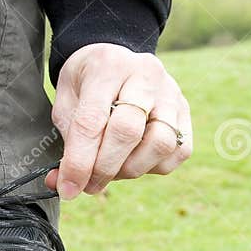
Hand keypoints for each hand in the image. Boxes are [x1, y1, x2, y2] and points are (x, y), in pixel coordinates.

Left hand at [46, 44, 191, 198]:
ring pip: (160, 144)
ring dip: (131, 169)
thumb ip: (68, 141)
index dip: (79, 161)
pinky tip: (134, 159)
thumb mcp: (66, 102)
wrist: (115, 62)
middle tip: (89, 185)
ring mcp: (171, 93)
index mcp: (108, 67)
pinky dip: (154, 166)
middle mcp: (145, 74)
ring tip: (112, 169)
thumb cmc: (88, 84)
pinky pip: (178, 152)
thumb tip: (65, 184)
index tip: (67, 188)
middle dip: (105, 168)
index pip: (92, 121)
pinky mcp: (185, 111)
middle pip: (128, 132)